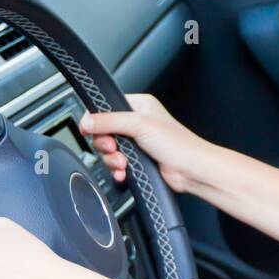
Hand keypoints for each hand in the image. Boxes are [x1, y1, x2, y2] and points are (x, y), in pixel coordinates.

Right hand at [79, 94, 214, 192]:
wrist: (192, 170)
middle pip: (103, 131)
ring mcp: (137, 142)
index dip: (96, 120)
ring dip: (112, 159)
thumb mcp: (139, 124)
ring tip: (123, 162)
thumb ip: (109, 121)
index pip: (106, 108)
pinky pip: (116, 164)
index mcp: (139, 105)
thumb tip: (86, 121)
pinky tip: (123, 172)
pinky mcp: (138, 160)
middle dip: (105, 144)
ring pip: (109, 150)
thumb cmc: (178, 144)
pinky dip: (117, 170)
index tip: (89, 130)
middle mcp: (137, 122)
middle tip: (114, 147)